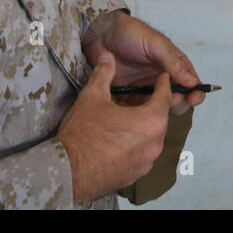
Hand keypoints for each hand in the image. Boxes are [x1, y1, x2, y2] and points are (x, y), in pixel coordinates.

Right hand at [57, 56, 172, 202]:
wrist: (67, 171)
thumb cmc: (82, 134)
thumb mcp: (92, 96)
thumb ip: (104, 73)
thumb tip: (107, 57)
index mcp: (151, 120)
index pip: (165, 96)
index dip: (162, 84)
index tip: (162, 77)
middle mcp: (155, 142)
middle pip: (160, 118)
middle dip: (152, 106)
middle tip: (142, 98)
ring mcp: (147, 161)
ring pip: (152, 137)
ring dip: (143, 127)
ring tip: (128, 120)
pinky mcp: (136, 175)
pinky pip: (142, 155)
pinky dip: (136, 145)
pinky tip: (120, 140)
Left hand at [81, 11, 205, 114]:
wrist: (100, 33)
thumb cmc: (130, 32)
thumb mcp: (155, 44)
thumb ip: (173, 62)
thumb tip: (192, 81)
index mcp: (172, 64)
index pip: (190, 81)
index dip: (195, 92)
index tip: (195, 99)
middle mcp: (160, 77)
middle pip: (178, 98)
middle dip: (180, 102)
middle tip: (173, 101)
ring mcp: (144, 87)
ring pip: (159, 107)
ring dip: (160, 110)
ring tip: (155, 105)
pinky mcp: (129, 95)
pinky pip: (137, 110)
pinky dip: (139, 114)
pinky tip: (138, 112)